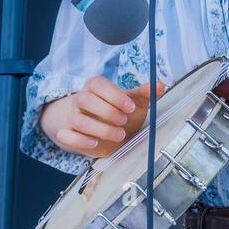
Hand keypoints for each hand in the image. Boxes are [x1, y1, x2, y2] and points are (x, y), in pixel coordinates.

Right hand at [40, 74, 165, 157]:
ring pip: (79, 120)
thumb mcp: (131, 101)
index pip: (98, 84)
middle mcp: (81, 99)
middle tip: (124, 121)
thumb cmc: (115, 111)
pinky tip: (95, 143)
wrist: (96, 127)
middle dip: (107, 111)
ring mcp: (72, 117)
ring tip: (119, 135)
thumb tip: (161, 85)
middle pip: (86, 99)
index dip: (114, 95)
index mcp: (95, 87)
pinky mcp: (67, 133)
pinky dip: (80, 140)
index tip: (130, 107)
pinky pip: (67, 136)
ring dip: (100, 129)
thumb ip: (144, 94)